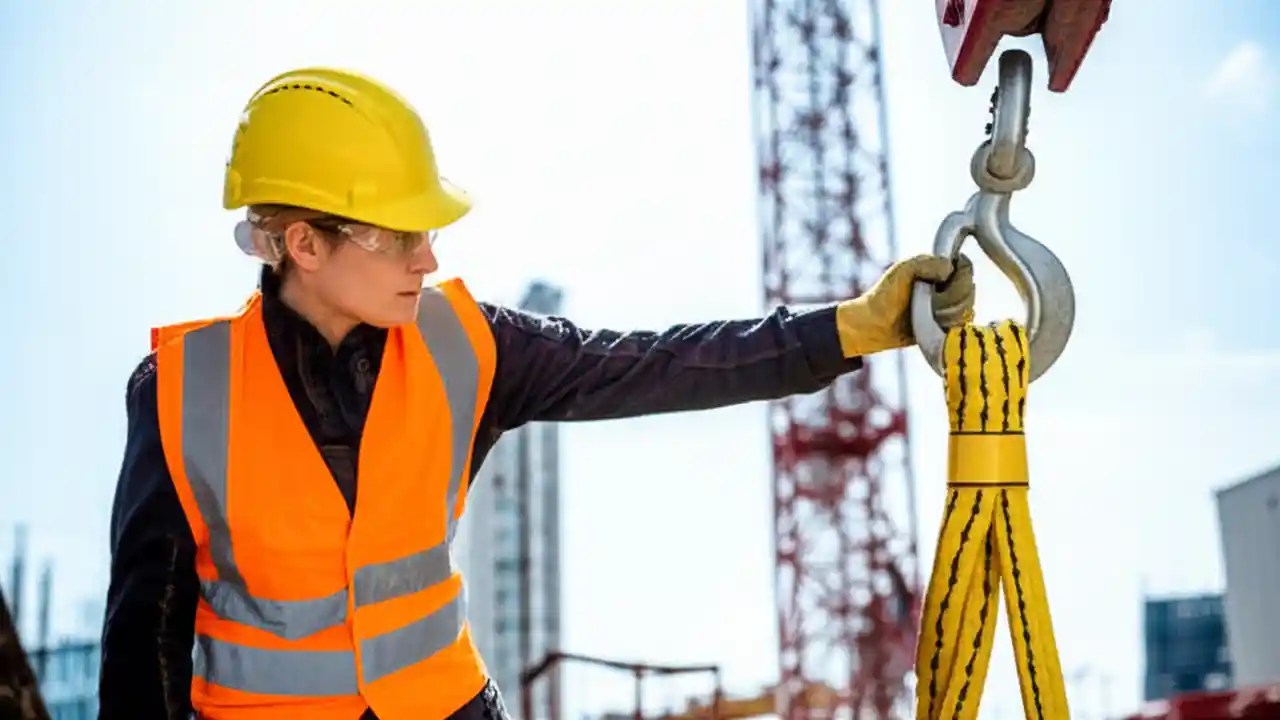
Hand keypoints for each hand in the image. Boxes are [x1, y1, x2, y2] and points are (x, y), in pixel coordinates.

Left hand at [836, 253, 975, 357]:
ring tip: (925, 311)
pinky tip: (932, 322)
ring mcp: (949, 307)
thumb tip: (950, 269)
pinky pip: (960, 325)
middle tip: (927, 298)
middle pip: (968, 289)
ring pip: (966, 309)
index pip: (966, 268)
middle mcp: (948, 287)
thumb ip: (928, 262)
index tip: (938, 281)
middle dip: (949, 296)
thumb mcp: (904, 269)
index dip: (957, 275)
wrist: (875, 323)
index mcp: (940, 269)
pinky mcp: (947, 326)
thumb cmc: (886, 293)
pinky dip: (947, 324)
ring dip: (945, 311)